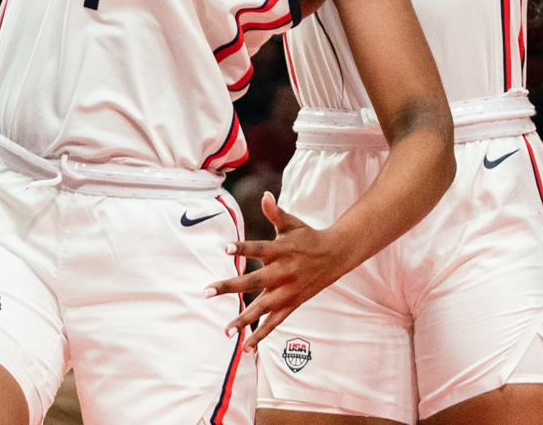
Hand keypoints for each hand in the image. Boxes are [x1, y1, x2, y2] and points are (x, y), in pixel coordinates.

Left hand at [208, 192, 352, 351]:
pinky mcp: (292, 304)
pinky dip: (262, 335)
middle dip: (230, 287)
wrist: (335, 255)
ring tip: (226, 330)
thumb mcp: (293, 224)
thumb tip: (265, 196)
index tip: (225, 249)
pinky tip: (246, 347)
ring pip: (263, 307)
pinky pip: (275, 322)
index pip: (259, 248)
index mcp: (282, 250)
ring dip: (244, 319)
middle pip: (254, 281)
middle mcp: (283, 272)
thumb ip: (276, 213)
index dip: (243, 248)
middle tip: (207, 291)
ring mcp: (288, 291)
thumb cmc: (308, 237)